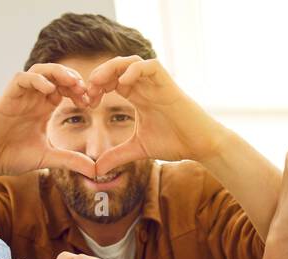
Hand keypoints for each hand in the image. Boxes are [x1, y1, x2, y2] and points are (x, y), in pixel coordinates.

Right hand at [0, 64, 96, 179]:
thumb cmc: (12, 157)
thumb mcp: (48, 158)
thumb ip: (70, 160)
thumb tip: (95, 171)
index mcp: (43, 109)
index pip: (65, 90)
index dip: (79, 92)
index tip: (91, 103)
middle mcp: (32, 99)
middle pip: (55, 75)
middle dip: (72, 78)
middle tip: (85, 90)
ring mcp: (20, 96)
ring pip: (40, 71)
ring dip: (57, 73)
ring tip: (72, 83)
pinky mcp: (7, 97)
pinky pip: (22, 78)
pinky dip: (37, 80)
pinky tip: (49, 90)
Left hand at [85, 56, 223, 175]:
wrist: (199, 145)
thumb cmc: (174, 143)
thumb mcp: (138, 149)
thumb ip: (117, 156)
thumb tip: (96, 170)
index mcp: (137, 96)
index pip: (111, 81)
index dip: (96, 88)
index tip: (87, 104)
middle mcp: (145, 86)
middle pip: (116, 66)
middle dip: (99, 75)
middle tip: (89, 92)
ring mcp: (156, 83)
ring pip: (130, 61)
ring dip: (112, 69)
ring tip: (101, 85)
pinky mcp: (168, 83)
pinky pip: (149, 65)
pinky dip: (134, 70)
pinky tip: (124, 86)